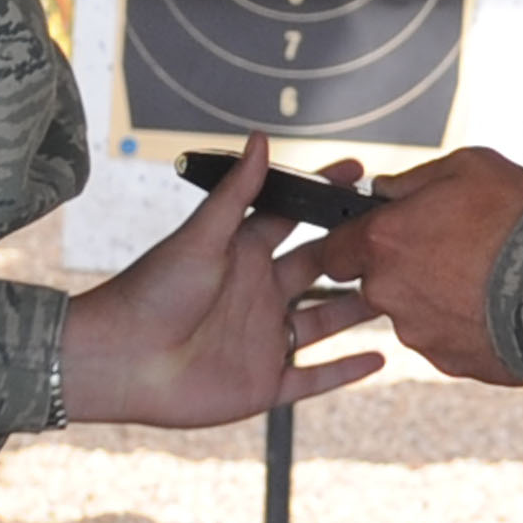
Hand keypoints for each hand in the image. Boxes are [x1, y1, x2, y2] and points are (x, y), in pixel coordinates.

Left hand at [60, 137, 383, 426]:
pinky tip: (382, 357)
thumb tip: (261, 138)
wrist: (120, 362)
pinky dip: (347, 369)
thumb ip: (236, 193)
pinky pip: (314, 376)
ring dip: (361, 308)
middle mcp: (258, 294)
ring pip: (326, 322)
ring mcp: (264, 339)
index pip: (293, 219)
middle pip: (319, 269)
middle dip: (355, 253)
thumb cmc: (150, 293)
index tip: (360, 174)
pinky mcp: (265, 383)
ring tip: (402, 292)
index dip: (324, 197)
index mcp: (242, 254)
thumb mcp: (200, 237)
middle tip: (398, 234)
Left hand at [333, 148, 522, 385]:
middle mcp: (390, 292)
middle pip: (376, 284)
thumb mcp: (470, 166)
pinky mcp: (449, 363)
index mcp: (384, 241)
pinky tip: (499, 305)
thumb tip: (388, 188)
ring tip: (486, 276)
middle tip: (452, 249)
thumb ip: (415, 178)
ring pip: (413, 314)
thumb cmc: (521, 220)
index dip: (352, 242)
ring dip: (438, 297)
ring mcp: (419, 334)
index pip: (332, 250)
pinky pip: (447, 340)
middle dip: (405, 269)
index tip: (374, 237)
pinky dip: (465, 325)